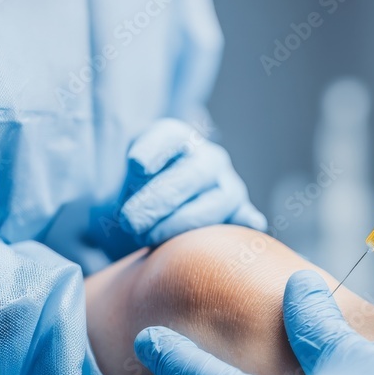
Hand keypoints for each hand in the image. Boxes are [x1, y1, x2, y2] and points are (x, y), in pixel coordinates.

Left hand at [106, 118, 265, 251]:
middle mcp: (208, 158)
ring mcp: (228, 186)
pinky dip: (247, 219)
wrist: (159, 208)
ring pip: (219, 200)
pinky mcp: (238, 212)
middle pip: (192, 173)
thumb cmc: (135, 189)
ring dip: (184, 221)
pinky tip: (252, 224)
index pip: (168, 136)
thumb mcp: (121, 171)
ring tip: (149, 238)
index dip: (154, 150)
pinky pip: (245, 215)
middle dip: (161, 199)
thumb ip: (126, 166)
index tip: (136, 166)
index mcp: (177, 138)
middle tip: (130, 221)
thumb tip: (138, 164)